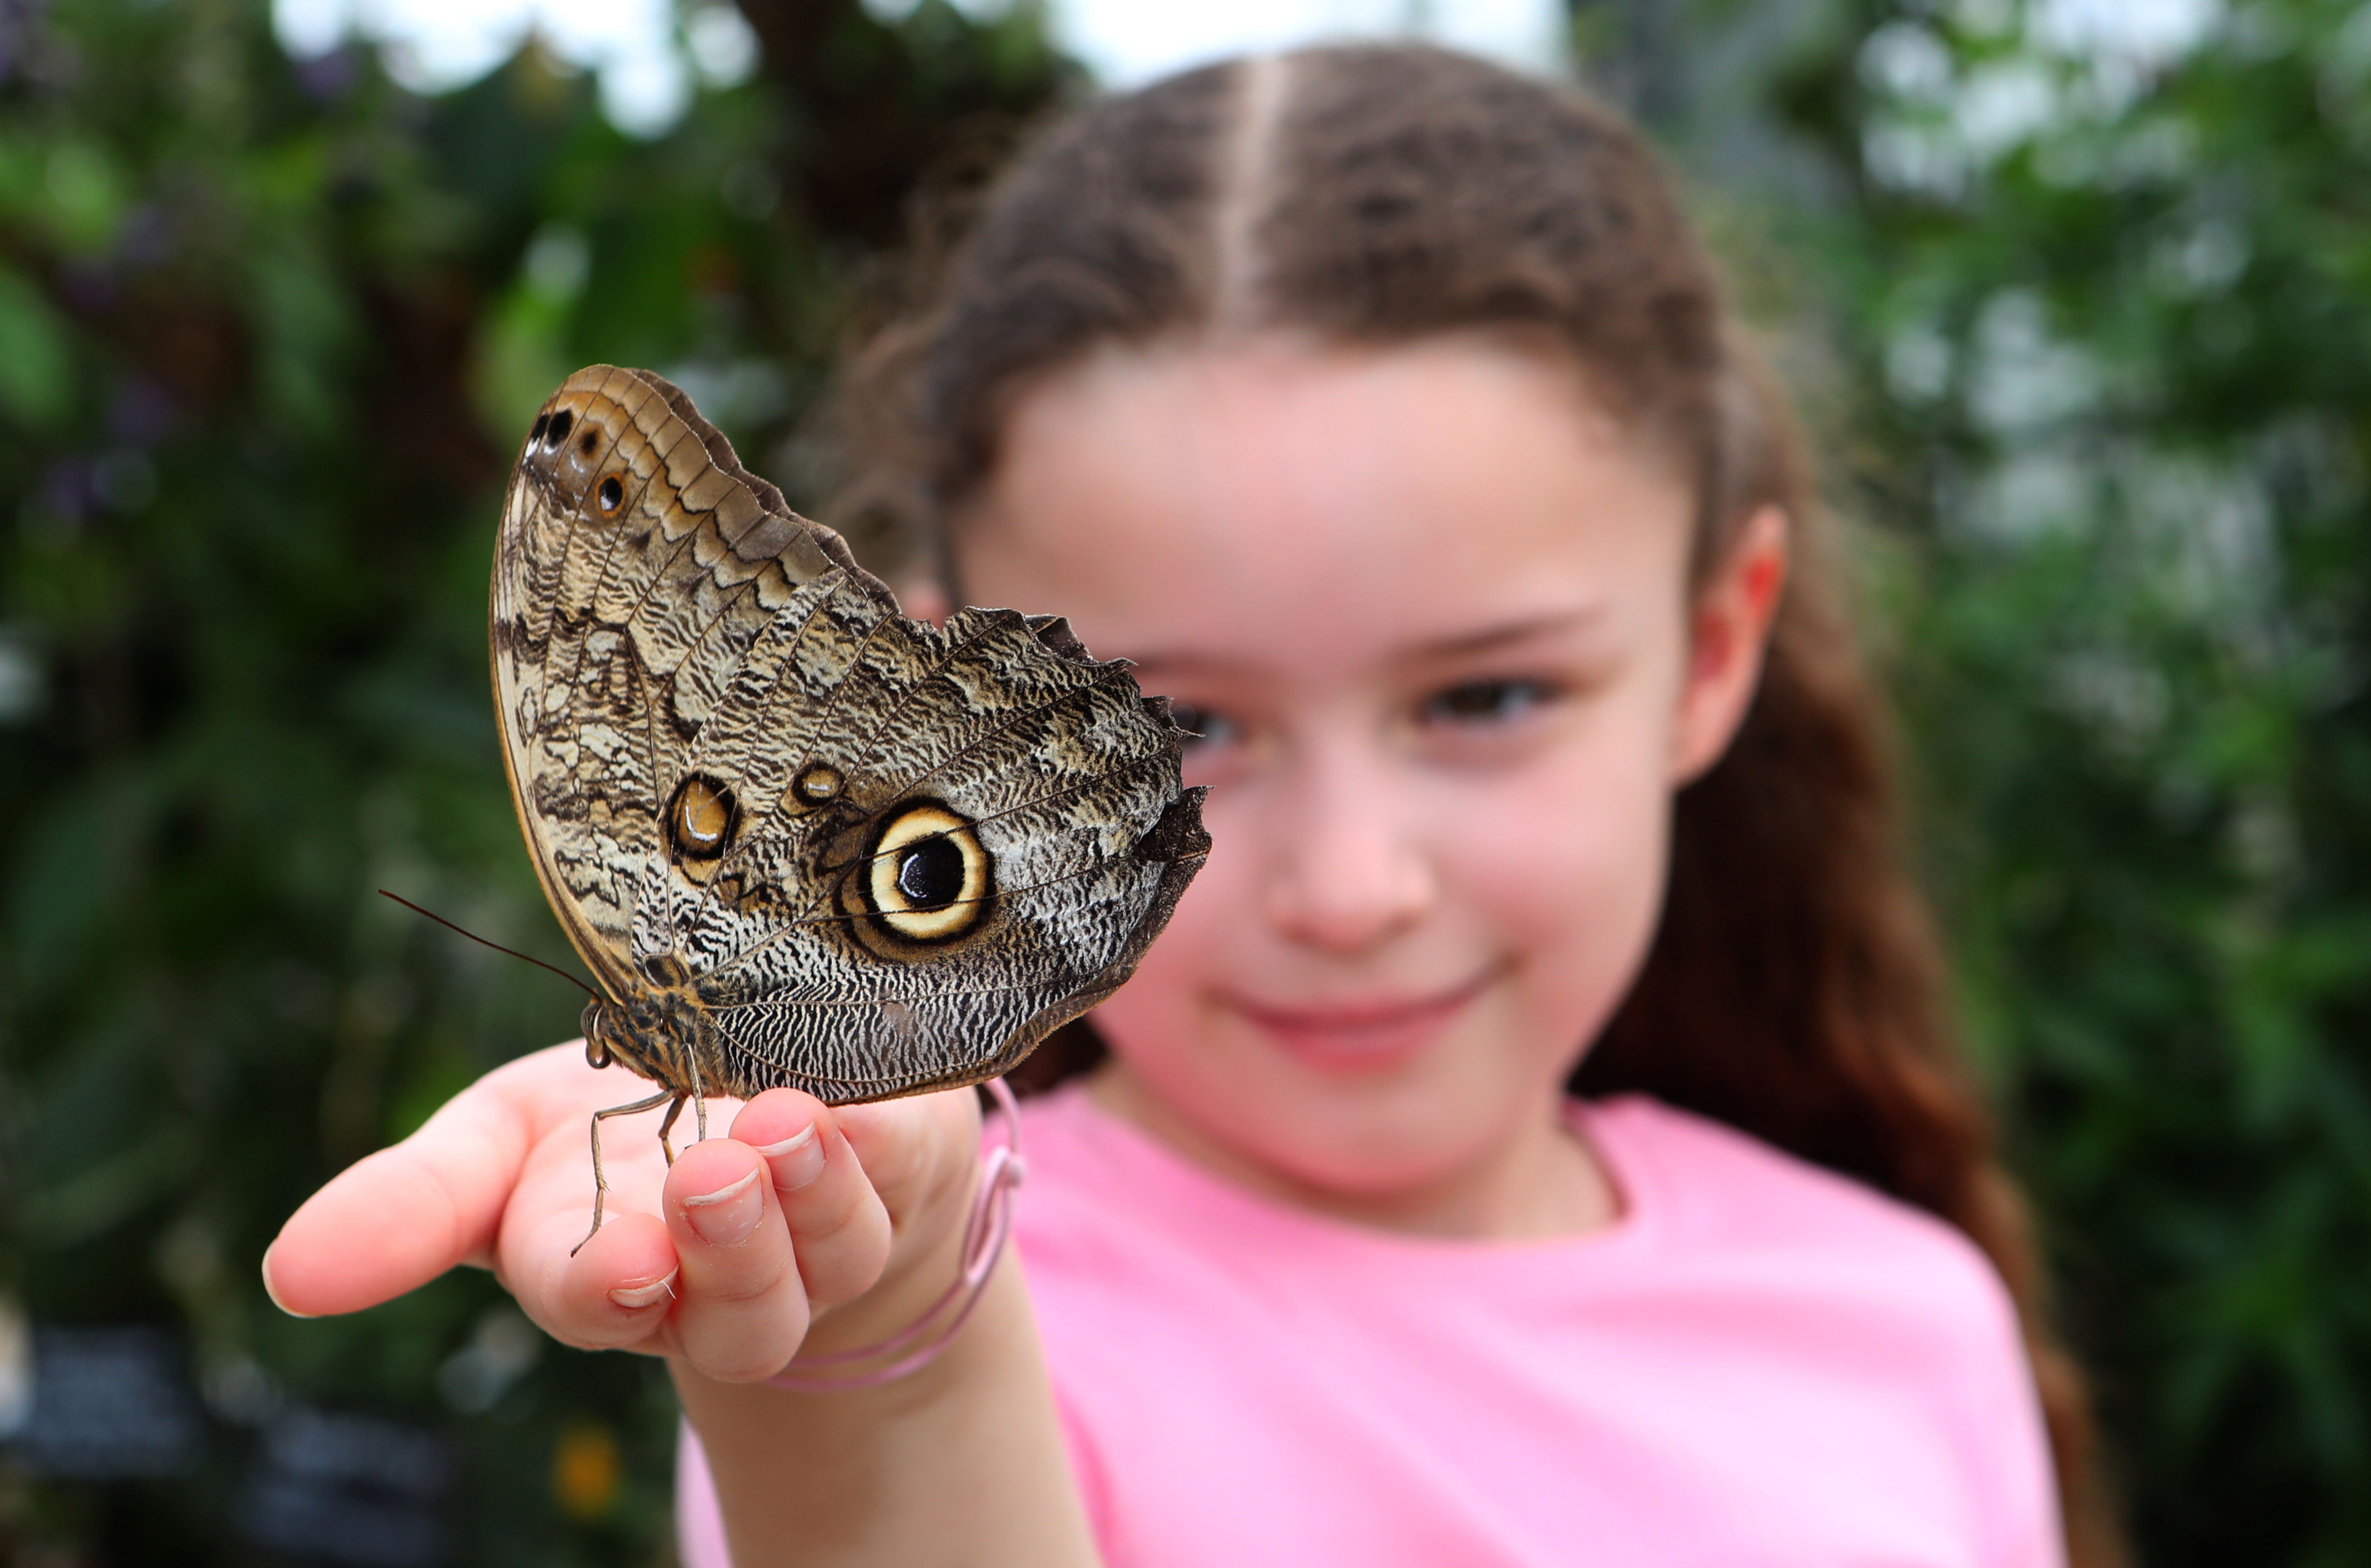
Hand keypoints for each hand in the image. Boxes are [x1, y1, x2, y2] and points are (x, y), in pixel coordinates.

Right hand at [263, 1042, 988, 1382]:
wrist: (753, 1102)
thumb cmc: (612, 1123)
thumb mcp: (497, 1144)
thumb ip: (409, 1203)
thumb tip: (290, 1274)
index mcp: (612, 1267)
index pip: (601, 1300)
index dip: (607, 1285)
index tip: (620, 1260)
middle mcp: (725, 1277)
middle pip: (738, 1309)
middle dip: (725, 1247)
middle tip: (709, 1176)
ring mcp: (828, 1232)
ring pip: (833, 1256)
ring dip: (811, 1196)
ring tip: (789, 1125)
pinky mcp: (906, 1164)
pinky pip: (908, 1165)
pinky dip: (887, 1134)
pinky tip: (862, 1101)